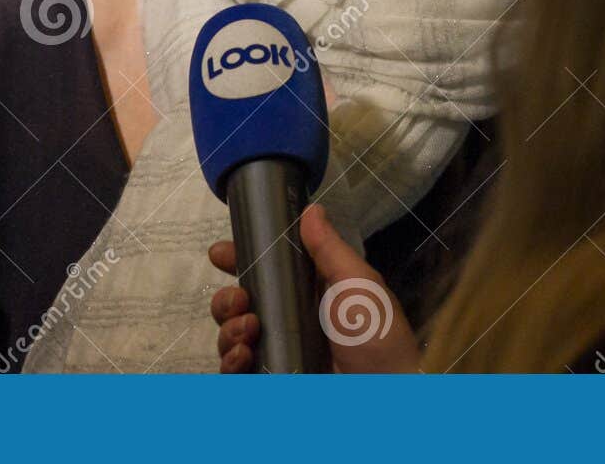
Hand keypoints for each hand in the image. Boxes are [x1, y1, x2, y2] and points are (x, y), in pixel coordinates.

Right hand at [208, 204, 421, 372]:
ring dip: (229, 329)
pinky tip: (243, 355)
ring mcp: (277, 355)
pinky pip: (235, 372)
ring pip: (231, 337)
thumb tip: (310, 209)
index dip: (239, 260)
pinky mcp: (270, 381)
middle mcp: (288, 322)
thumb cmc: (376, 335)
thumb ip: (330, 249)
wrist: (384, 394)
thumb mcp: (358, 283)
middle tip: (240, 300)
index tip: (220, 253)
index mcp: (309, 293)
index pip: (264, 271)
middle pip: (238, 304)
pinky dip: (229, 361)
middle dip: (227, 299)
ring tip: (248, 330)